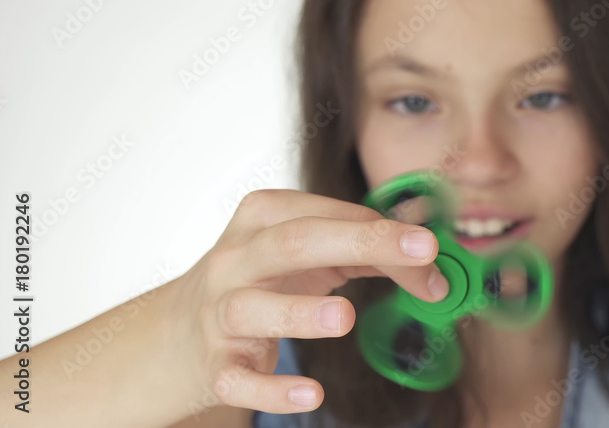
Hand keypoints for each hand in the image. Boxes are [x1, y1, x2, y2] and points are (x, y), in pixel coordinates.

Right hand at [168, 189, 447, 413]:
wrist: (176, 334)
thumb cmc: (262, 281)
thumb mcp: (307, 255)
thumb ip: (367, 253)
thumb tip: (430, 269)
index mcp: (262, 218)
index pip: (326, 215)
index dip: (382, 231)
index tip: (430, 248)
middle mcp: (235, 259)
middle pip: (292, 243)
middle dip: (359, 242)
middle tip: (420, 252)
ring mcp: (218, 313)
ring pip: (251, 308)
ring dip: (298, 312)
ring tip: (344, 317)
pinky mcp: (214, 365)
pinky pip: (238, 378)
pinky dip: (272, 389)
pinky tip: (311, 393)